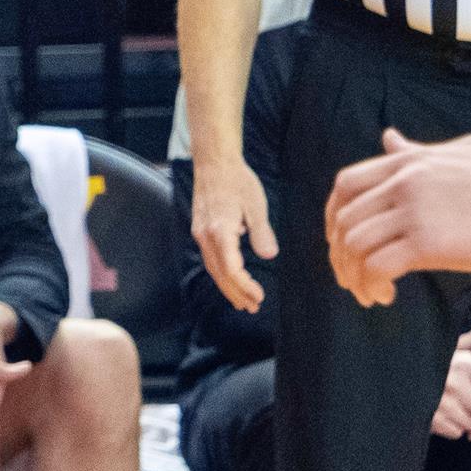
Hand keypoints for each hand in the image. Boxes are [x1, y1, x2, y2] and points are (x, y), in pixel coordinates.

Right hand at [191, 157, 280, 312]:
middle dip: (236, 293)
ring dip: (228, 287)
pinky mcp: (201, 230)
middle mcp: (206, 236)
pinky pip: (210, 258)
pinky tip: (231, 277)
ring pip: (213, 268)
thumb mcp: (256, 205)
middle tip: (253, 307)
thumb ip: (261, 232)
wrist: (214, 163)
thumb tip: (269, 255)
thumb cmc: (237, 180)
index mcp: (220, 232)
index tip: (259, 296)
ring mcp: (201, 234)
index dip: (245, 286)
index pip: (231, 269)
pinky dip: (221, 273)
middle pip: (220, 274)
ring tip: (242, 300)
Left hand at [326, 130, 470, 306]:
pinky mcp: (427, 243)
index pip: (345, 185)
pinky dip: (371, 285)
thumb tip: (389, 138)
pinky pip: (376, 267)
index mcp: (407, 163)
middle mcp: (403, 183)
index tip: (340, 241)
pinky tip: (385, 296)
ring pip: (353, 245)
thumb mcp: (461, 151)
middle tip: (351, 277)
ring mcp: (413, 212)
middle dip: (338, 254)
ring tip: (369, 293)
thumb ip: (420, 151)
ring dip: (352, 275)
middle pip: (343, 220)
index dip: (334, 216)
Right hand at [430, 328, 470, 440]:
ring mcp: (440, 402)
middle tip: (468, 403)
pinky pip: (456, 433)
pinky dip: (452, 428)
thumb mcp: (459, 358)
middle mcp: (453, 381)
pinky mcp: (429, 419)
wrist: (400, 376)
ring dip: (465, 421)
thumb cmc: (437, 368)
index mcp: (464, 364)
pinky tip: (443, 415)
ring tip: (453, 408)